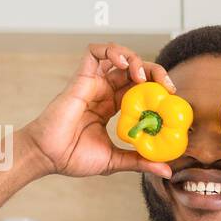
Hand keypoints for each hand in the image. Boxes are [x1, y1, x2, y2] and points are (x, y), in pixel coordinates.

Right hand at [19, 42, 175, 179]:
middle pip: (134, 69)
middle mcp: (104, 92)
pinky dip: (112, 51)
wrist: (48, 156)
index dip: (158, 88)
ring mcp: (93, 83)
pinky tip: (124, 64)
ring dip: (136, 59)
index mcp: (112, 107)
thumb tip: (167, 169)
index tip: (172, 98)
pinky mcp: (81, 78)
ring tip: (143, 76)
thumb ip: (140, 161)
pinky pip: (95, 52)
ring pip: (118, 56)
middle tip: (166, 86)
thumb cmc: (74, 158)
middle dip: (154, 71)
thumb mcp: (116, 160)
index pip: (140, 88)